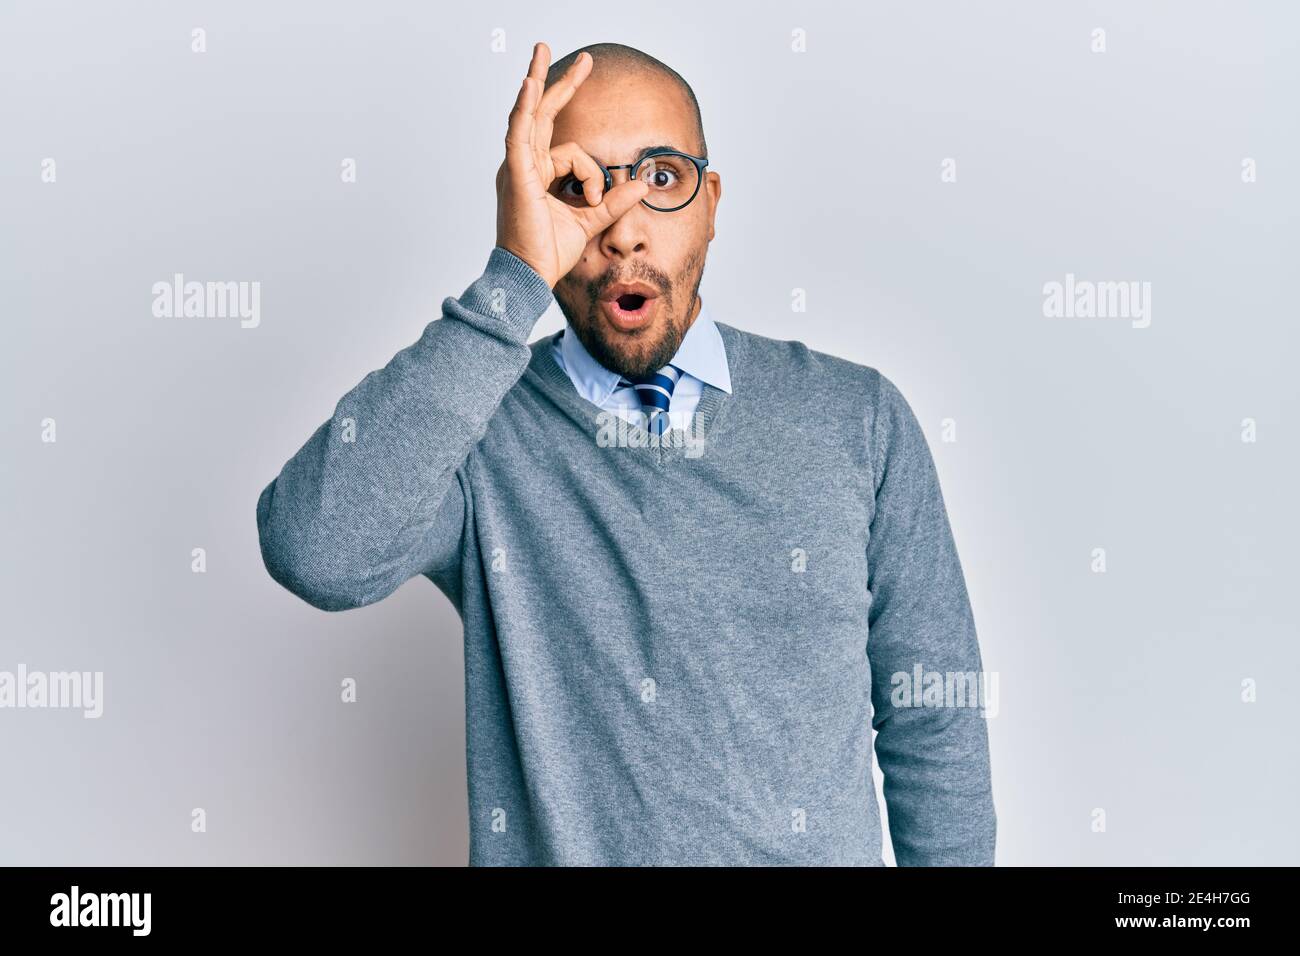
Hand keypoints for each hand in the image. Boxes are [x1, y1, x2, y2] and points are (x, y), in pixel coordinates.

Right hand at [495, 42, 649, 288]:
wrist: (531, 275)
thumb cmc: (549, 252)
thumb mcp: (591, 220)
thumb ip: (615, 201)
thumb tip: (643, 185)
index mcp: (537, 175)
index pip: (569, 153)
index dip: (589, 170)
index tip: (595, 195)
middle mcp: (524, 165)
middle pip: (542, 113)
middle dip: (560, 82)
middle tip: (582, 58)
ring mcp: (518, 167)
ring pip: (533, 116)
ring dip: (539, 80)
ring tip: (543, 49)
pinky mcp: (516, 174)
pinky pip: (519, 132)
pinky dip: (524, 107)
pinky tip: (530, 84)